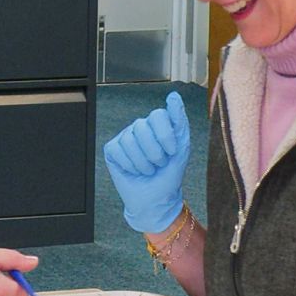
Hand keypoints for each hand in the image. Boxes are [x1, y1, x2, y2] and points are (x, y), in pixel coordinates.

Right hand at [103, 90, 190, 233]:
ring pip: (130, 140)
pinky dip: (130, 165)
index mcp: (158, 124)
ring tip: (149, 170)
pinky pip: (118, 150)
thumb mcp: (182, 147)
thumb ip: (179, 120)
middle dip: (154, 152)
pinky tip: (135, 171)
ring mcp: (125, 137)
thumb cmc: (170, 173)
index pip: (158, 115)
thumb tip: (172, 95)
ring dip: (143, 161)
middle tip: (159, 164)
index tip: (172, 151)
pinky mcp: (112, 149)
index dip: (165, 135)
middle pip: (142, 127)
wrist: (156, 200)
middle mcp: (141, 127)